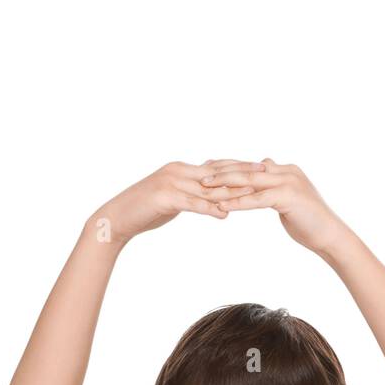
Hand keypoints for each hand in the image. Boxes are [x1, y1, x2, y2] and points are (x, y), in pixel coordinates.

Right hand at [95, 160, 262, 244]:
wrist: (117, 218)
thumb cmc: (145, 211)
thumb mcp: (175, 201)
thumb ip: (195, 197)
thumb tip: (217, 203)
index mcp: (183, 169)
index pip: (217, 165)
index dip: (240, 166)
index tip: (262, 167)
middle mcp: (179, 171)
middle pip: (218, 171)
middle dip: (243, 172)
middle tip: (267, 172)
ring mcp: (171, 182)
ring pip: (208, 187)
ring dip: (232, 190)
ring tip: (254, 193)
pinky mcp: (164, 198)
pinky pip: (191, 203)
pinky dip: (209, 208)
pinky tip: (224, 214)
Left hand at [206, 159, 350, 253]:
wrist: (330, 236)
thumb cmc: (310, 223)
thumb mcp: (289, 200)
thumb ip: (275, 187)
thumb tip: (265, 171)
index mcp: (283, 170)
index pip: (250, 165)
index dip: (228, 166)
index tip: (207, 167)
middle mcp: (284, 171)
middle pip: (246, 169)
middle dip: (221, 172)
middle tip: (199, 174)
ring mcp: (287, 182)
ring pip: (249, 182)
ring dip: (225, 185)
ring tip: (205, 188)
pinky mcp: (287, 197)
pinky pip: (257, 199)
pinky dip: (239, 203)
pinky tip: (222, 207)